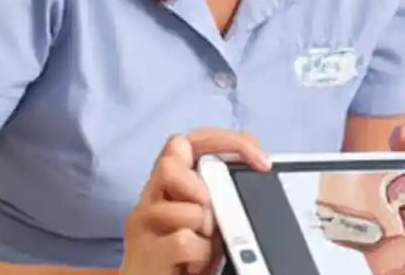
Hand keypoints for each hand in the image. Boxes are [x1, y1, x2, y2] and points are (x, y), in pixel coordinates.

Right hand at [120, 128, 270, 274]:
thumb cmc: (185, 255)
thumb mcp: (209, 216)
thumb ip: (219, 190)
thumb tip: (256, 165)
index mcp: (167, 183)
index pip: (188, 141)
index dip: (226, 141)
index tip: (261, 162)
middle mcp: (150, 197)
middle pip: (172, 163)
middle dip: (207, 189)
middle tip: (214, 217)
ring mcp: (143, 224)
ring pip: (188, 206)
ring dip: (206, 227)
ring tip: (203, 244)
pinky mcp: (145, 252)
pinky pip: (185, 240)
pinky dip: (201, 255)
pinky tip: (194, 264)